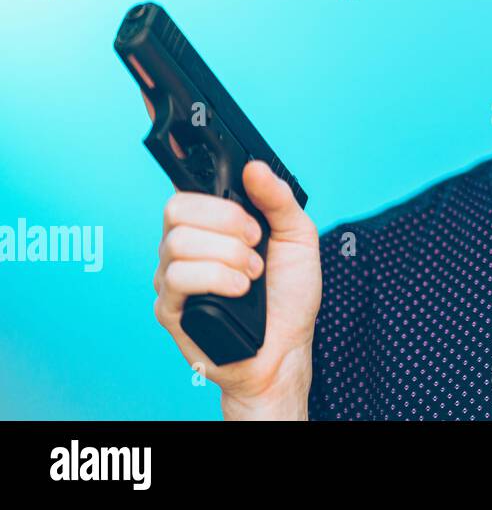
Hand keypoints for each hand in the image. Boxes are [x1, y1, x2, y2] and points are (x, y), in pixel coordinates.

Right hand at [145, 91, 321, 419]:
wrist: (286, 347)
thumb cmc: (289, 294)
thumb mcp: (298, 236)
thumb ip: (278, 198)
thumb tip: (255, 167)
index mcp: (211, 226)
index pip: (187, 190)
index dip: (202, 185)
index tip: (241, 202)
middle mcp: (185, 247)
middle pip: (177, 209)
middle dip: (227, 222)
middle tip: (256, 243)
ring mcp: (172, 277)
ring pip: (178, 242)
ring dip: (228, 256)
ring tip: (252, 275)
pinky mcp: (169, 308)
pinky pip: (178, 277)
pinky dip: (217, 278)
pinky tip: (240, 291)